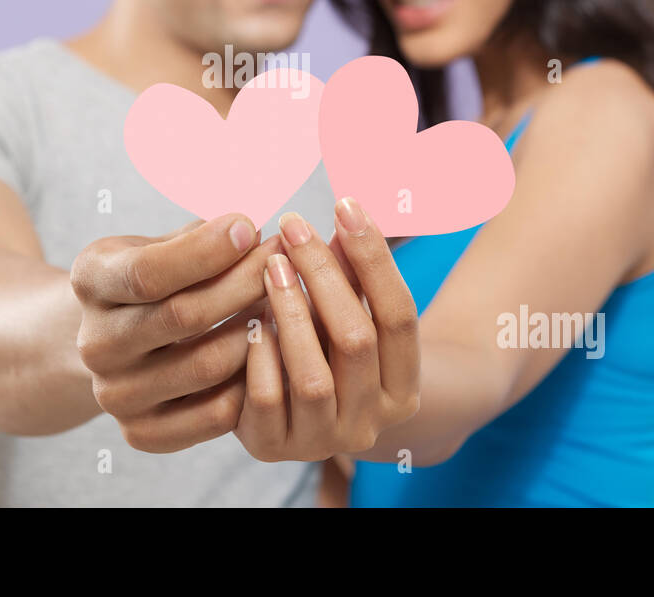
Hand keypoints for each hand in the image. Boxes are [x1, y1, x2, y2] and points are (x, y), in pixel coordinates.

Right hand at [69, 214, 279, 452]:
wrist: (113, 342)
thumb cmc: (152, 278)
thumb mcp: (157, 244)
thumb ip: (198, 237)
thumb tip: (252, 230)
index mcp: (90, 280)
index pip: (149, 271)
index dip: (206, 250)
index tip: (250, 227)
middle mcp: (95, 343)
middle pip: (184, 316)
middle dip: (246, 284)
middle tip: (285, 263)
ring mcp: (114, 395)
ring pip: (207, 365)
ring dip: (257, 331)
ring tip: (284, 305)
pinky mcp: (141, 433)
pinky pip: (215, 414)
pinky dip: (252, 382)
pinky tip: (268, 351)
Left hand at [234, 198, 419, 461]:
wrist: (304, 422)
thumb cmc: (328, 350)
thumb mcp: (351, 314)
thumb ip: (352, 273)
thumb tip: (349, 209)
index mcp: (404, 385)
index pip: (400, 314)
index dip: (374, 257)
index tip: (345, 204)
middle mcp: (372, 421)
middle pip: (356, 339)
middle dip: (323, 275)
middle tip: (293, 227)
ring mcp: (323, 440)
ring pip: (312, 376)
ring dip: (290, 312)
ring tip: (271, 266)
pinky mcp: (274, 448)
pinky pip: (265, 398)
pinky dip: (258, 353)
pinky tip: (249, 317)